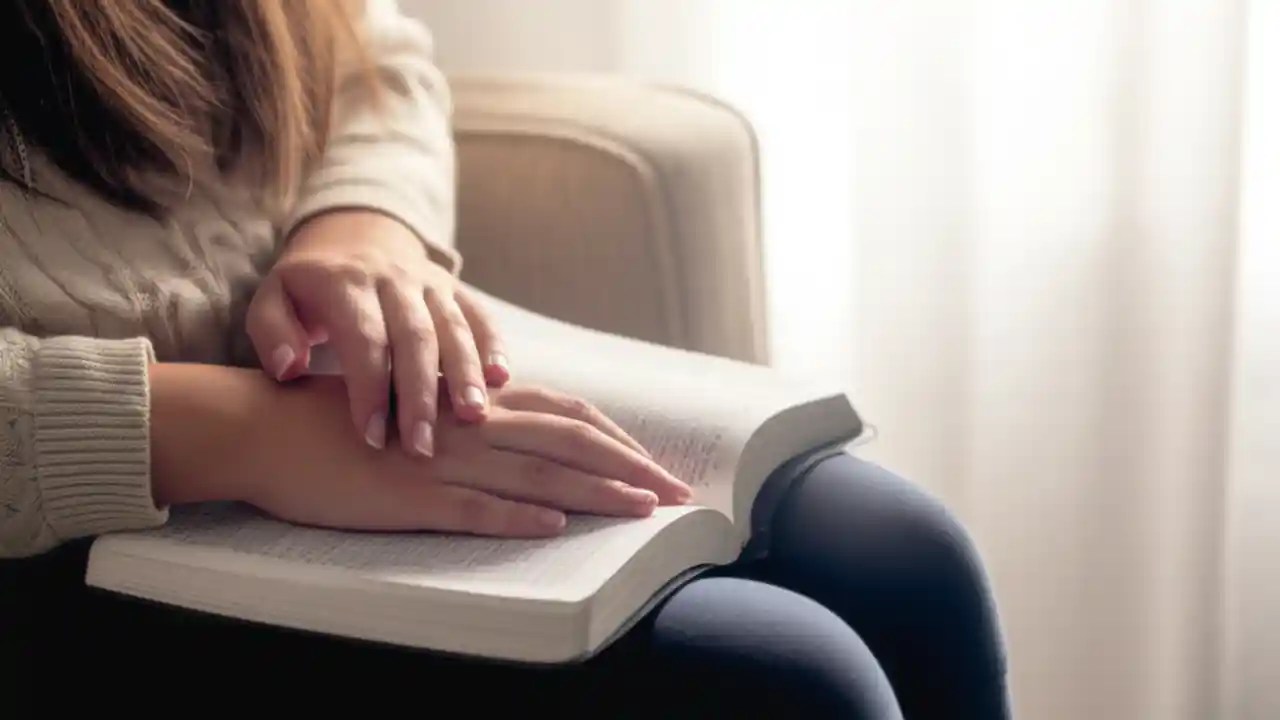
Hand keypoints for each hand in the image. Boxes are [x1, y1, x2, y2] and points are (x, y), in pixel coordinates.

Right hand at [150, 366, 691, 537]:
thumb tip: (525, 437)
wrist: (268, 425)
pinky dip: (517, 518)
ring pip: (535, 475)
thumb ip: (471, 422)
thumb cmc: (347, 418)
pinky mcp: (407, 497)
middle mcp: (468, 427)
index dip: (616, 439)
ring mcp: (440, 462)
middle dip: (629, 466)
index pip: (566, 415)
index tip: (654, 464)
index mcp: (473, 406)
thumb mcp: (421, 411)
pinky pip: (472, 508)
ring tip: (642, 510)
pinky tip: (554, 528)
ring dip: (595, 492)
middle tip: (675, 492)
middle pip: (568, 441)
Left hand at [246, 210, 508, 457]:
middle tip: (423, 447)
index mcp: (346, 282)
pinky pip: (481, 315)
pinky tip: (502, 380)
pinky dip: (494, 346)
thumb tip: (289, 369)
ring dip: (466, 374)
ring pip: (454, 327)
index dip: (370, 390)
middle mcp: (394, 278)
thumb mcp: (272, 300)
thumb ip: (271, 333)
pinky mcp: (456, 289)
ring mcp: (431, 282)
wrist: (352, 236)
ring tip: (474, 417)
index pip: (365, 338)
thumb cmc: (308, 289)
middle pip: (415, 338)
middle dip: (421, 395)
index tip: (373, 439)